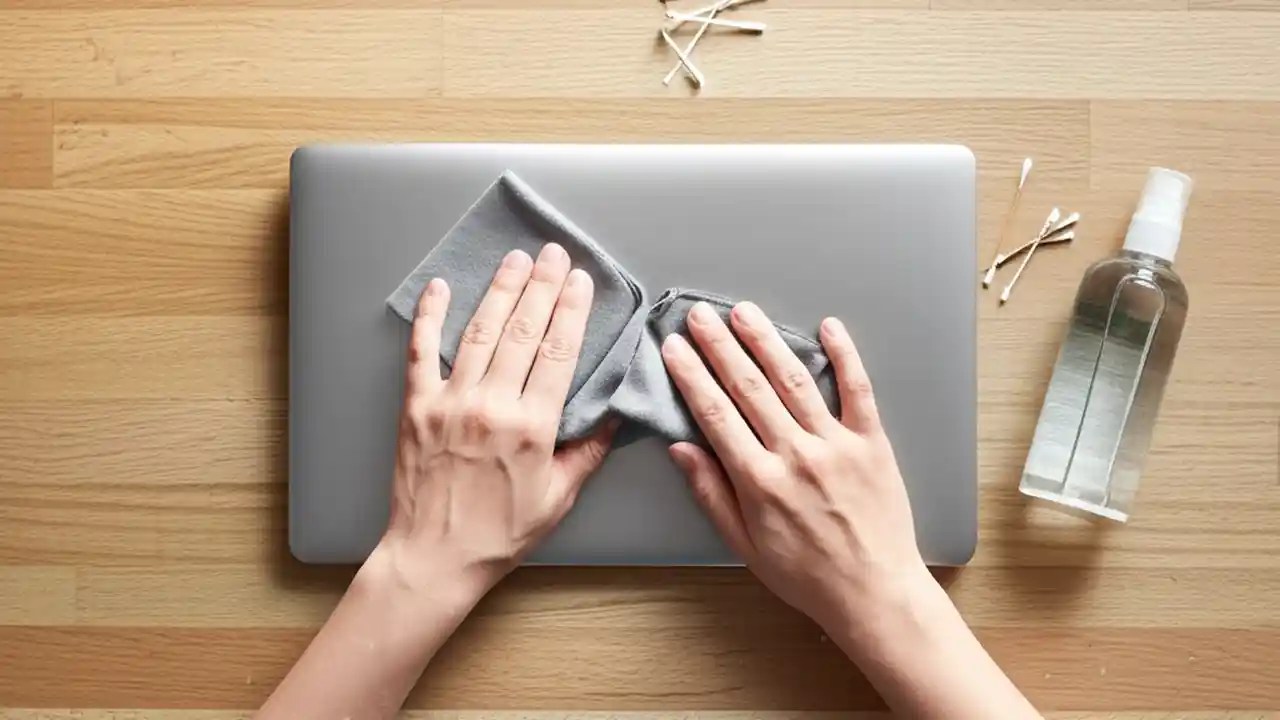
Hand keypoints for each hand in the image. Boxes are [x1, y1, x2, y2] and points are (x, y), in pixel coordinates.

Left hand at [383, 243, 616, 599]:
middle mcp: (492, 405)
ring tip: (515, 260)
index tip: (581, 280)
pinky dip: (430, 317)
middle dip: (542, 286)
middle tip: (553, 254)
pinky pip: (421, 352)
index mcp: (532, 427)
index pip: (559, 352)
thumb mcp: (559, 497)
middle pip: (523, 331)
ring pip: (480, 332)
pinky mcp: (416, 408)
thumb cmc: (500, 534)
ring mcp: (450, 402)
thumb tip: (613, 414)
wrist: (435, 558)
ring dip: (500, 290)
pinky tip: (441, 288)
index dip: (572, 310)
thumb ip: (587, 452)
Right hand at [661, 301, 927, 639]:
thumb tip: (680, 449)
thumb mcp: (745, 545)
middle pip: (749, 387)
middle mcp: (796, 455)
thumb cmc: (806, 575)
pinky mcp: (873, 442)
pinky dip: (845, 355)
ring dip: (766, 341)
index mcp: (759, 481)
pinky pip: (858, 390)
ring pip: (795, 380)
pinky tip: (828, 327)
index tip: (674, 347)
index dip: (691, 376)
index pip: (716, 414)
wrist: (874, 592)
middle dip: (720, 346)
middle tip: (700, 314)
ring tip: (744, 311)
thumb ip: (711, 492)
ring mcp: (837, 444)